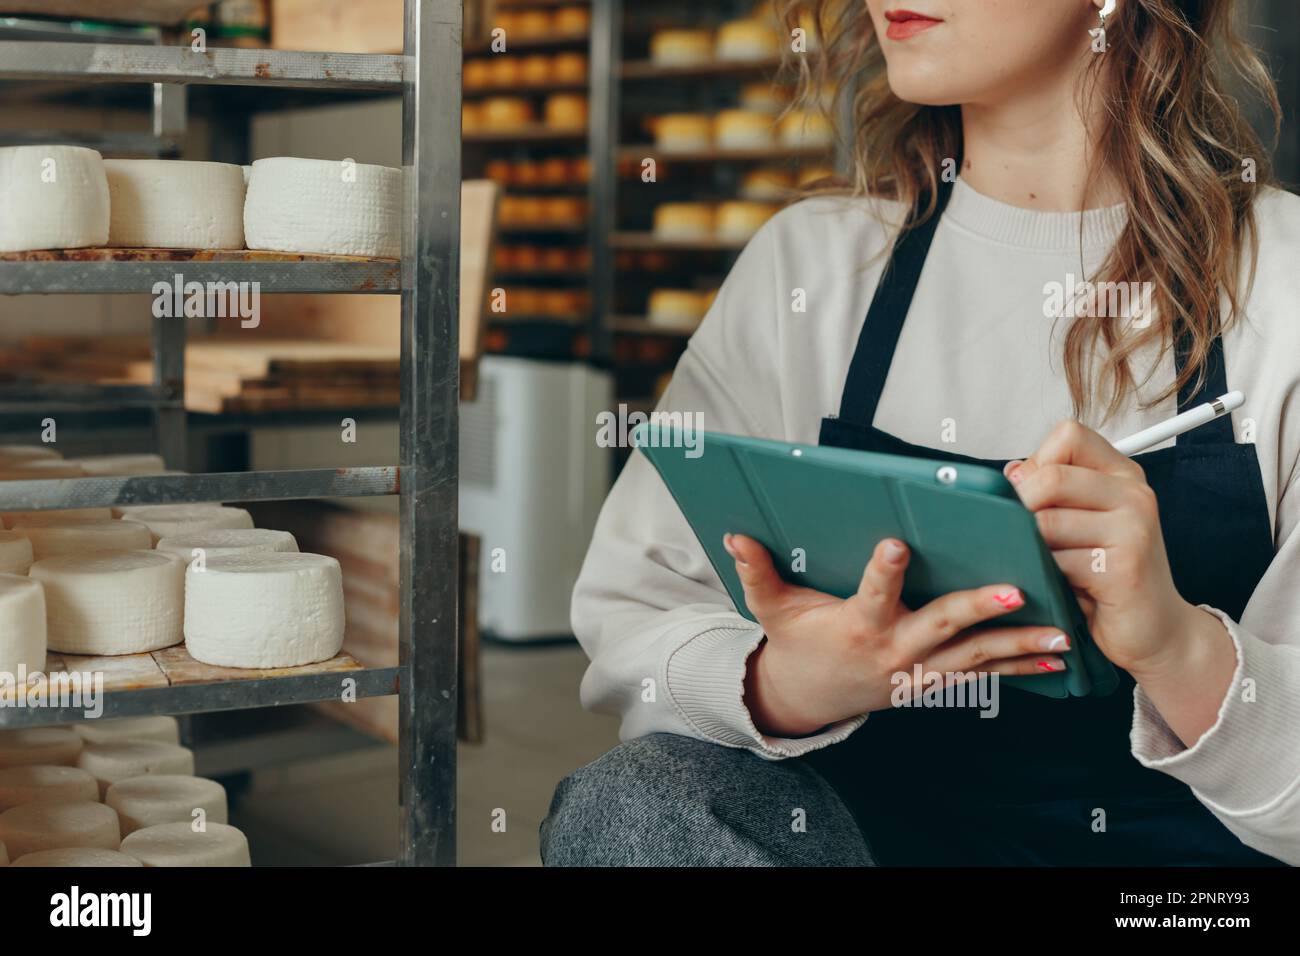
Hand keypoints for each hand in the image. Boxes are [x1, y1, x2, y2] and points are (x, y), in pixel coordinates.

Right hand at [727, 533, 1071, 737]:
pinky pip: (984, 675)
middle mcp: (894, 651)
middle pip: (941, 628)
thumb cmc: (795, 642)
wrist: (810, 696)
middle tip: (1014, 592)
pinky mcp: (936, 682)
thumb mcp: (771, 610)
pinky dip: (1021, 667)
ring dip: (1020, 647)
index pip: (872, 596)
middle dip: (978, 610)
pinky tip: (1058, 656)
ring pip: (975, 657)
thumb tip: (733, 535)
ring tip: (1061, 634)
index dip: (883, 572)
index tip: (898, 544)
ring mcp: (920, 671)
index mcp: (856, 627)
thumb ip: (755, 572)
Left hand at [1006, 421, 1223, 679]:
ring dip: (1027, 548)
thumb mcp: (1079, 525)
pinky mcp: (1124, 567)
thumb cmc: (1110, 577)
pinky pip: (1059, 561)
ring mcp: (1134, 528)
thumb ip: (1050, 493)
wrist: (1158, 631)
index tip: (1029, 496)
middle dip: (1018, 508)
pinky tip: (1053, 586)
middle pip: (1050, 477)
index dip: (1035, 462)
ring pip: (1046, 522)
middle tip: (1016, 536)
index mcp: (1121, 474)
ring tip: (1035, 565)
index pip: (1068, 435)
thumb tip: (1009, 472)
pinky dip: (1043, 575)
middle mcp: (1134, 494)